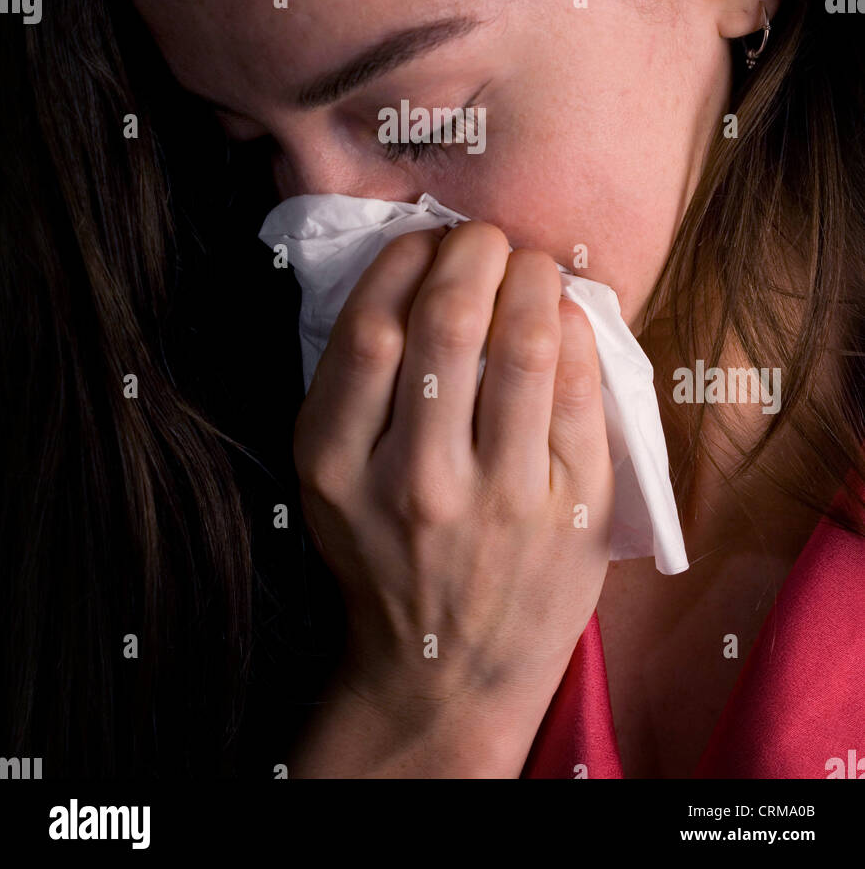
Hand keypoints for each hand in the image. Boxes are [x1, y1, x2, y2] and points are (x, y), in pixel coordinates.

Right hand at [293, 221, 613, 764]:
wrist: (445, 671)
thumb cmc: (386, 557)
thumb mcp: (331, 482)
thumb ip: (353, 387)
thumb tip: (411, 269)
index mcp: (337, 467)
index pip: (371, 328)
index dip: (402, 261)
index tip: (422, 241)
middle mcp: (415, 482)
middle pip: (449, 322)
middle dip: (473, 251)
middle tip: (483, 238)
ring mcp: (499, 500)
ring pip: (524, 345)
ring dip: (531, 278)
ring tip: (529, 264)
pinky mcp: (571, 510)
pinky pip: (579, 391)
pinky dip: (575, 330)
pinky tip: (565, 315)